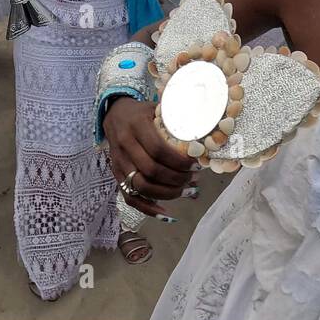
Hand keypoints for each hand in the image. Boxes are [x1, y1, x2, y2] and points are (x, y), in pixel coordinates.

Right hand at [103, 96, 193, 216]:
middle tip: (193, 178)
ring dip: (166, 193)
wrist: (114, 114)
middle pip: (151, 170)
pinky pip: (129, 197)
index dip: (178, 161)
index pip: (157, 149)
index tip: (195, 164)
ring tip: (186, 191)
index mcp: (136, 125)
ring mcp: (119, 162)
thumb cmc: (142, 111)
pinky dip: (147, 208)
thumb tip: (205, 136)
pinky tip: (165, 212)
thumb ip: (176, 119)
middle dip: (176, 178)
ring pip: (141, 186)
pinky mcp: (116, 175)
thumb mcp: (157, 107)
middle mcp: (125, 145)